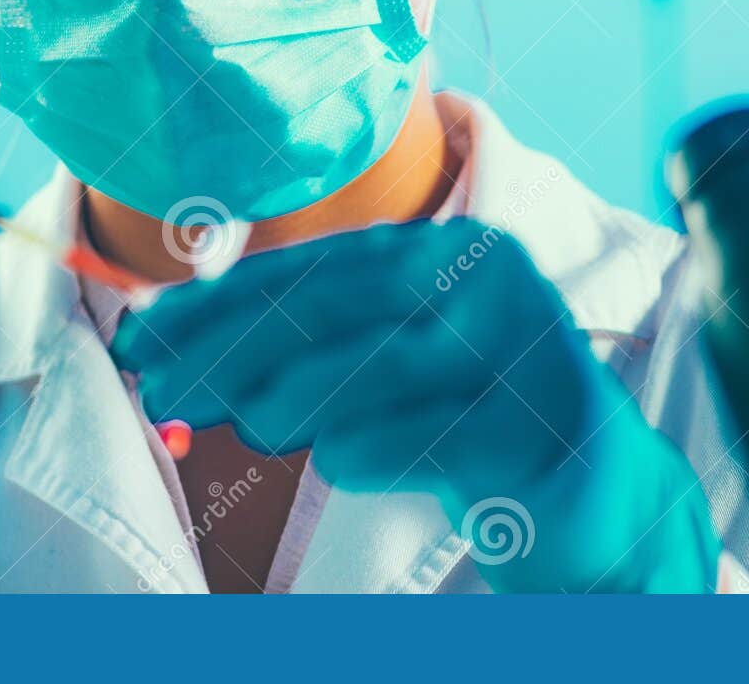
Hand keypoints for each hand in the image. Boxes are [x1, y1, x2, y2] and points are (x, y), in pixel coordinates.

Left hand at [112, 217, 719, 591]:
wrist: (605, 499)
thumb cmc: (474, 421)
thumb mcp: (396, 363)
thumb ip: (315, 345)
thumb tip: (186, 353)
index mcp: (446, 251)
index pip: (314, 268)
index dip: (218, 302)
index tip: (144, 336)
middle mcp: (486, 279)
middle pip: (332, 306)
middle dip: (230, 349)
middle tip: (163, 390)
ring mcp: (519, 349)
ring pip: (373, 364)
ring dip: (288, 398)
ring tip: (247, 431)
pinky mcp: (540, 429)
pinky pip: (429, 436)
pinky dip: (369, 449)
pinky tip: (336, 464)